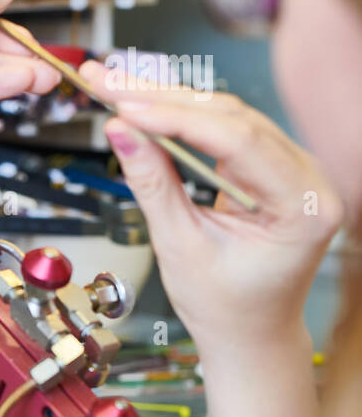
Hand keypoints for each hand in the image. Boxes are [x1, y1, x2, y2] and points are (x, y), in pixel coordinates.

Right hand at [82, 59, 342, 345]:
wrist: (250, 334)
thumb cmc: (224, 306)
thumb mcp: (180, 247)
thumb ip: (152, 184)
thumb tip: (120, 129)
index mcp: (304, 206)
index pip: (236, 140)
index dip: (174, 117)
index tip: (122, 105)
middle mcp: (310, 178)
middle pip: (231, 117)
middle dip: (162, 99)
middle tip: (106, 82)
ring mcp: (295, 168)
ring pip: (226, 115)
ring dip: (167, 100)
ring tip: (114, 87)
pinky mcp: (272, 165)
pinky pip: (226, 128)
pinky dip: (181, 116)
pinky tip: (144, 103)